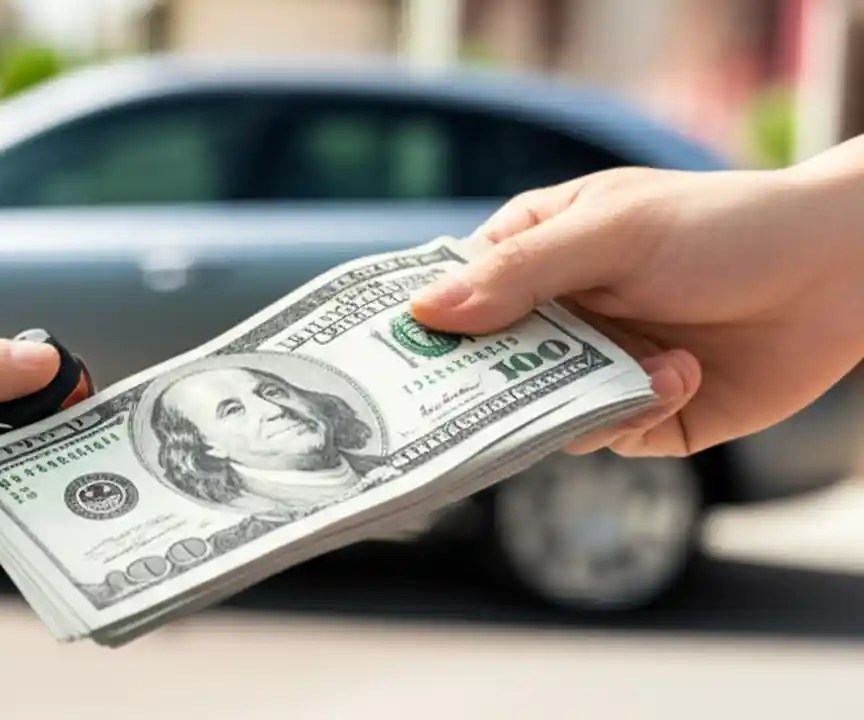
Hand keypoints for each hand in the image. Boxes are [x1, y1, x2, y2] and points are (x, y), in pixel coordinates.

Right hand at [410, 139, 863, 456]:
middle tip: (493, 392)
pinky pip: (602, 435)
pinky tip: (684, 372)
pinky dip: (638, 410)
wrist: (837, 274)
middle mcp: (554, 315)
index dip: (422, 328)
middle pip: (483, 366)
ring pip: (537, 412)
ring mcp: (592, 367)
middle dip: (492, 381)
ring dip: (589, 394)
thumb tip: (424, 313)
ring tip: (650, 362)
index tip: (397, 358)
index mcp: (532, 252)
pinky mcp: (637, 416)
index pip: (452, 296)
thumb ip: (518, 273)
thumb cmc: (720, 227)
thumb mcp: (611, 233)